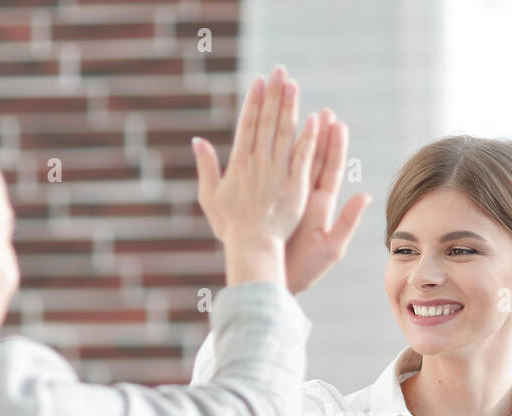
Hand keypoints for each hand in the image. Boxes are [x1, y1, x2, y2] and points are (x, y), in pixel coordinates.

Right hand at [191, 66, 320, 284]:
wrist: (251, 249)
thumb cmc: (231, 227)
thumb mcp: (210, 196)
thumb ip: (206, 167)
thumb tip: (197, 140)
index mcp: (239, 164)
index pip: (247, 125)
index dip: (254, 101)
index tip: (259, 81)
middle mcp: (259, 165)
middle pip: (267, 123)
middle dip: (274, 95)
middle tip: (280, 71)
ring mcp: (278, 175)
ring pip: (285, 135)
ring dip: (289, 108)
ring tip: (294, 85)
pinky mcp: (296, 187)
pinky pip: (303, 158)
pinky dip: (308, 138)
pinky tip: (314, 119)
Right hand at [284, 109, 371, 294]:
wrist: (278, 284)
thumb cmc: (305, 270)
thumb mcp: (332, 248)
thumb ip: (349, 220)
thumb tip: (366, 195)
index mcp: (321, 207)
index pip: (329, 169)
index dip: (334, 146)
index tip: (337, 122)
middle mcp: (306, 200)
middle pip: (313, 160)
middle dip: (318, 135)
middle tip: (323, 109)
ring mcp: (288, 201)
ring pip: (293, 165)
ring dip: (298, 140)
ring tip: (302, 114)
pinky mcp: (274, 206)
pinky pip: (275, 177)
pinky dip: (277, 158)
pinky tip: (276, 138)